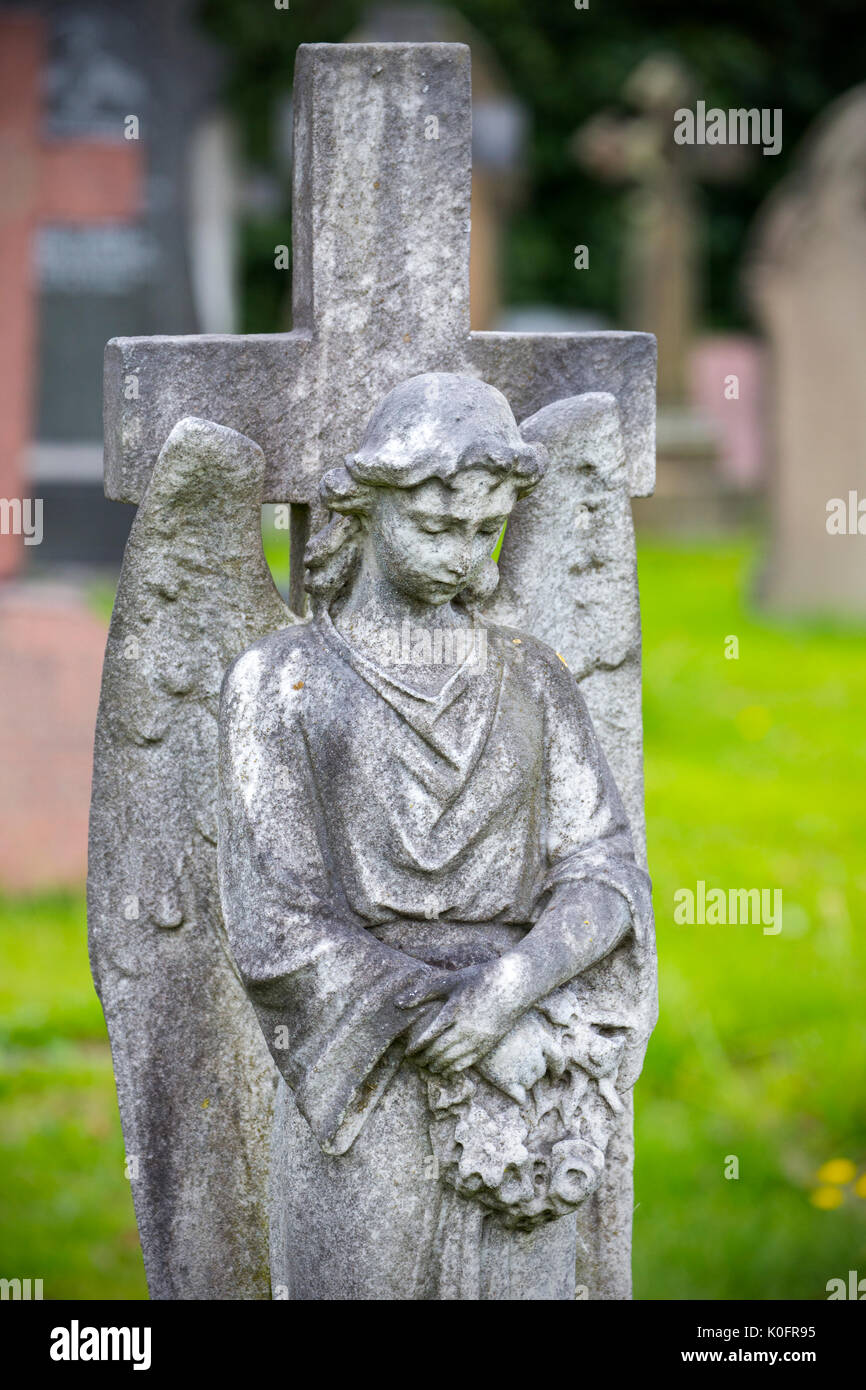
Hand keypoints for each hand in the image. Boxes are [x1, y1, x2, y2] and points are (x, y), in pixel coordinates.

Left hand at [400, 961, 522, 1074]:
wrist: (513, 985)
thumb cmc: (478, 979)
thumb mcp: (449, 981)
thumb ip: (422, 993)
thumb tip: (396, 1003)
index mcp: (455, 1011)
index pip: (430, 1036)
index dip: (417, 1047)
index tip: (408, 1051)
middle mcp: (467, 1028)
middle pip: (440, 1051)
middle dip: (425, 1059)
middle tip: (414, 1061)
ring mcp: (479, 1038)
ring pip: (453, 1060)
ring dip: (437, 1066)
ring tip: (427, 1066)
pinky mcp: (488, 1045)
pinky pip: (467, 1063)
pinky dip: (453, 1069)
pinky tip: (445, 1069)